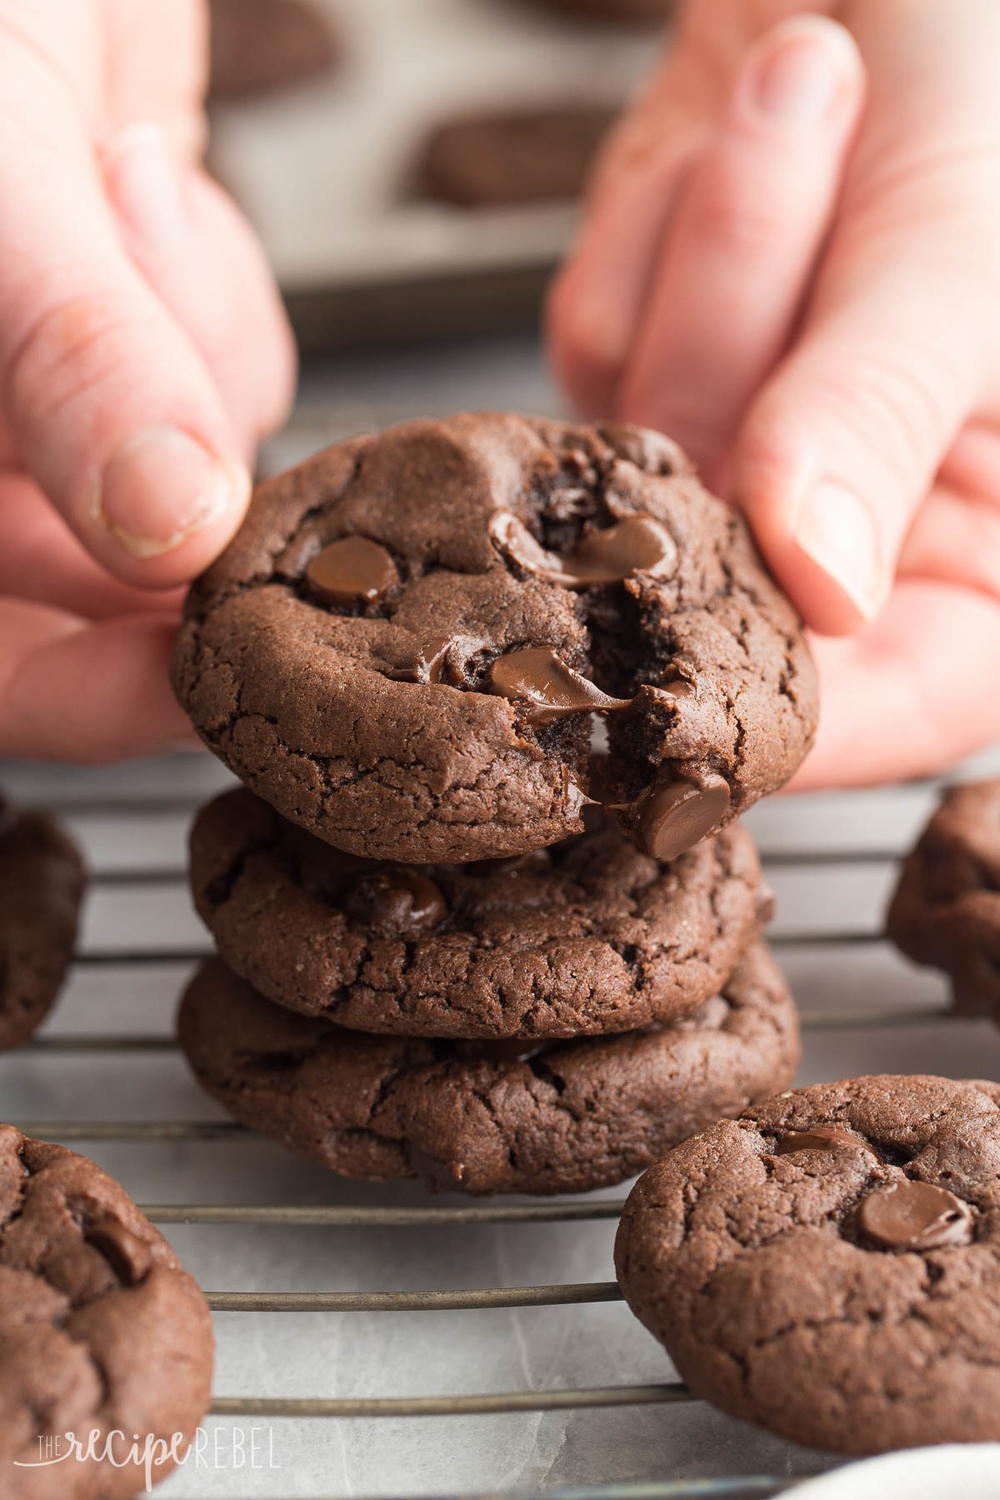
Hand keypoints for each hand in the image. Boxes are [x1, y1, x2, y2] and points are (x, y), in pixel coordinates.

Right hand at [0, 0, 293, 760]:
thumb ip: (72, 354)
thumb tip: (172, 520)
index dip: (90, 697)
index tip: (202, 665)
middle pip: (99, 596)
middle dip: (189, 526)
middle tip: (254, 485)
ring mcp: (47, 395)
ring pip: (192, 487)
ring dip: (193, 361)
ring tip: (112, 189)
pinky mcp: (132, 324)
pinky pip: (226, 380)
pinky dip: (217, 299)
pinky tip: (139, 181)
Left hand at [549, 0, 999, 787]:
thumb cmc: (993, 62)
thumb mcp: (967, 242)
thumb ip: (875, 409)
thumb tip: (812, 582)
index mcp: (991, 549)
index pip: (898, 699)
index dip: (797, 696)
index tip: (695, 660)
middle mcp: (867, 523)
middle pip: (732, 572)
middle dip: (747, 362)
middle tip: (817, 156)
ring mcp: (748, 450)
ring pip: (643, 447)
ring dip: (713, 251)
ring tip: (812, 82)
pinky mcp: (658, 361)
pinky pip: (596, 338)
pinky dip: (651, 223)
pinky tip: (739, 125)